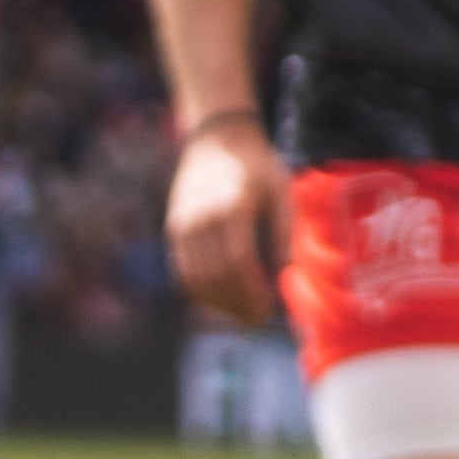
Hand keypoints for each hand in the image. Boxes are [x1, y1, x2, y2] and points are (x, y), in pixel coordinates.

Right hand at [163, 123, 285, 333]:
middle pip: (215, 274)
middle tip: (258, 319)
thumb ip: (283, 231)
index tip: (268, 309)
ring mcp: (182, 222)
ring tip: (242, 312)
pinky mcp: (173, 228)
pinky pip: (183, 269)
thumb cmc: (257, 165)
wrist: (215, 139)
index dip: (252, 290)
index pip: (237, 260)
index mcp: (231, 204)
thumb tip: (284, 274)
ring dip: (218, 302)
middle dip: (237, 303)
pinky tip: (222, 297)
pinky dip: (201, 290)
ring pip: (195, 277)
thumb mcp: (281, 190)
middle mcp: (200, 215)